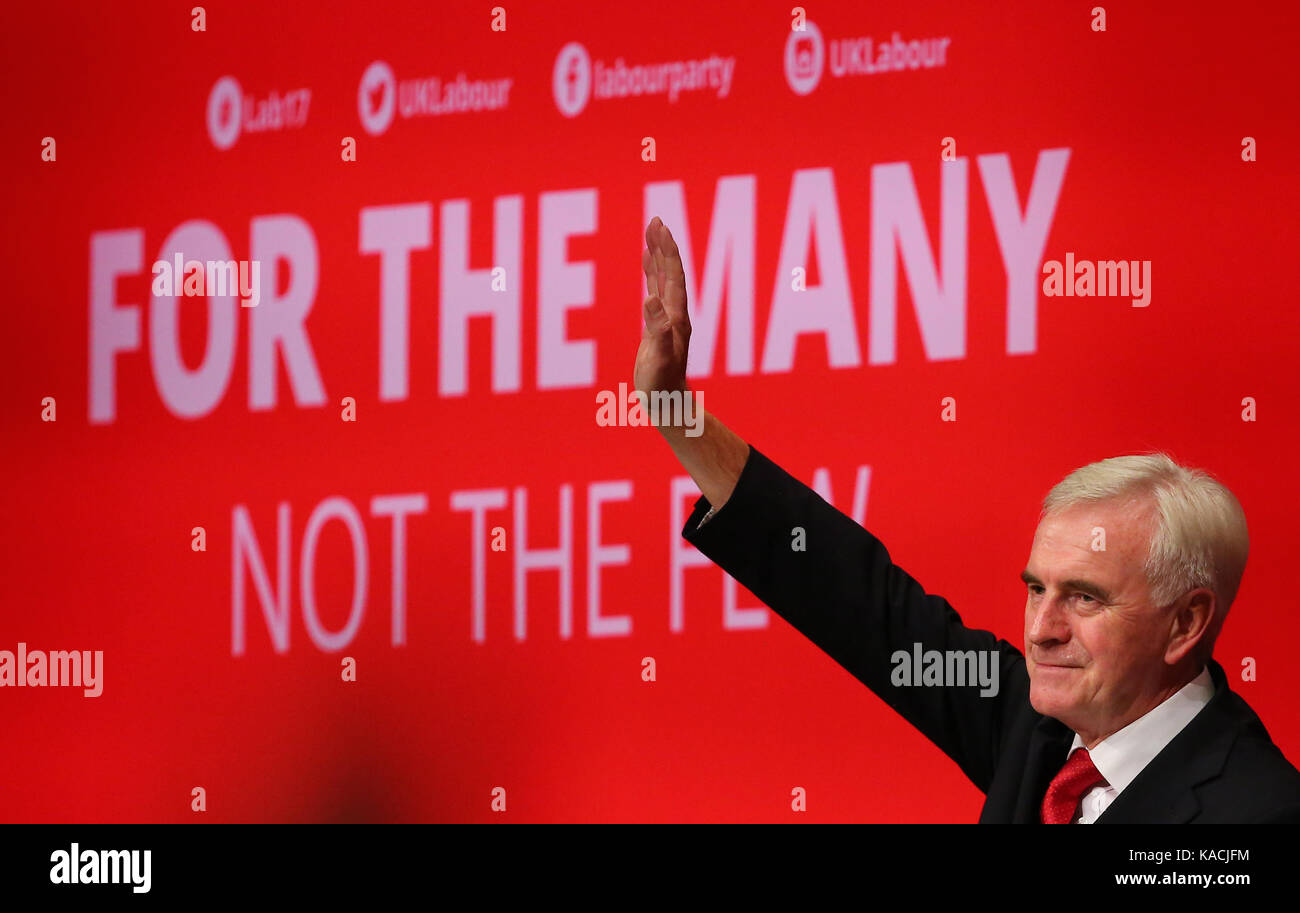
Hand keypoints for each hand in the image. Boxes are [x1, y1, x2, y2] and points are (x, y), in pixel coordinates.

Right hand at [634, 216, 690, 403]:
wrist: (667, 404)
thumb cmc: (661, 386)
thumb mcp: (657, 358)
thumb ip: (656, 329)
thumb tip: (650, 299)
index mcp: (676, 317)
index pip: (673, 276)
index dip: (667, 251)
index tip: (659, 227)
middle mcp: (674, 313)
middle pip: (670, 272)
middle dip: (663, 245)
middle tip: (655, 220)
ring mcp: (667, 318)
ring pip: (662, 279)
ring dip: (657, 255)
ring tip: (650, 232)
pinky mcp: (657, 325)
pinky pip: (654, 291)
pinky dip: (650, 273)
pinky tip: (646, 262)